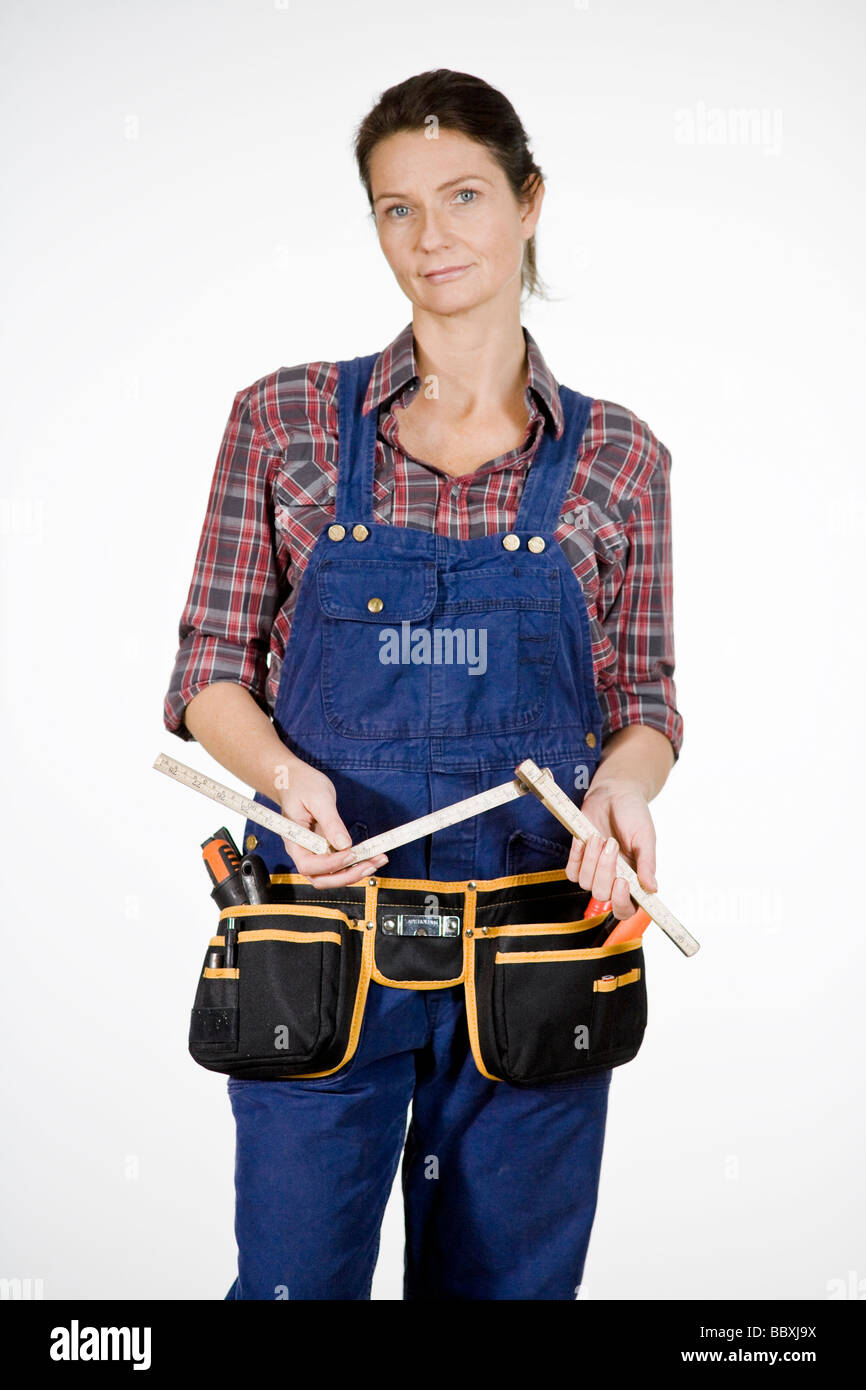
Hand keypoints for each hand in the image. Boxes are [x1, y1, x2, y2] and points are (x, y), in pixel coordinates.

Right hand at [276, 757, 386, 888]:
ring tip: (377, 861)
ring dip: (354, 872)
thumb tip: (344, 844)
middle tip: (370, 865)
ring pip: (332, 875)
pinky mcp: (325, 848)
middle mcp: (302, 851)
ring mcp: (313, 852)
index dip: (331, 865)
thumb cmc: (301, 785)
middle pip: (320, 878)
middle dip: (347, 876)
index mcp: (294, 840)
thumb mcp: (319, 798)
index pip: (309, 864)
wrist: (295, 780)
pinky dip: (355, 864)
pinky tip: (372, 856)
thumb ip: (331, 822)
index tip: (351, 854)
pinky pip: (339, 864)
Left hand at [565, 778, 658, 918]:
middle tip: (612, 843)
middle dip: (605, 870)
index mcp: (634, 878)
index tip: (622, 881)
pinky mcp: (579, 859)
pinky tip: (583, 839)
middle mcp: (614, 878)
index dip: (621, 902)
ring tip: (598, 836)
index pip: (626, 908)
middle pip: (602, 895)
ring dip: (590, 860)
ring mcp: (595, 870)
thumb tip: (653, 889)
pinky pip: (571, 872)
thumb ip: (647, 863)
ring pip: (585, 883)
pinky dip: (576, 856)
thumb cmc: (633, 815)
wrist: (614, 793)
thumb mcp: (645, 837)